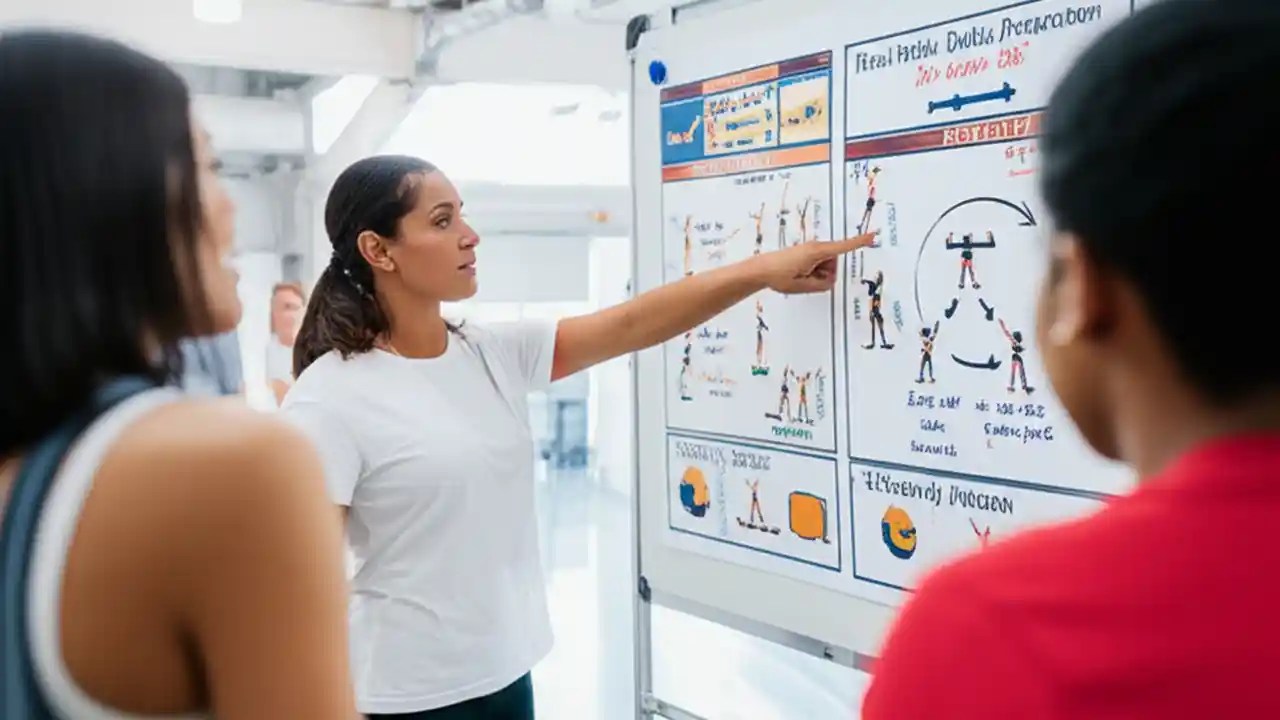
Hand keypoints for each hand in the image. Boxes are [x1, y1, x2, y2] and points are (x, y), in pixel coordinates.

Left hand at [752, 231, 878, 293]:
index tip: (873, 235)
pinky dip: (812, 272)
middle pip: (834, 264)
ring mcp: (811, 250)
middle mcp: (816, 247)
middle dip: (824, 275)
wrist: (760, 270)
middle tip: (805, 278)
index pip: (843, 247)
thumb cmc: (779, 276)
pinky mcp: (807, 253)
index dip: (859, 242)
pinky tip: (798, 274)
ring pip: (826, 267)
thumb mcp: (803, 286)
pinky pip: (818, 265)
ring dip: (817, 274)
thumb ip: (822, 285)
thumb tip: (830, 281)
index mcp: (817, 252)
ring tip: (799, 276)